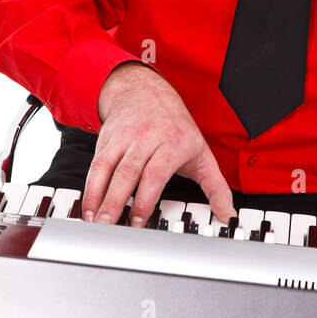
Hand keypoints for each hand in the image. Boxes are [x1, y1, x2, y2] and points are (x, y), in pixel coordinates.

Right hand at [83, 62, 236, 227]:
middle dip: (116, 202)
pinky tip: (88, 206)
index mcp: (173, 143)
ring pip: (106, 168)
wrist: (147, 90)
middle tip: (109, 227)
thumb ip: (216, 188)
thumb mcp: (202, 154)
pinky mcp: (107, 138)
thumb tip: (228, 215)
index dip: (144, 199)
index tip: (138, 221)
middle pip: (128, 173)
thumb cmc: (177, 127)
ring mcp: (124, 137)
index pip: (155, 174)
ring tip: (94, 221)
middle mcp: (146, 137)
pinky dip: (90, 186)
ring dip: (97, 196)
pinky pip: (95, 164)